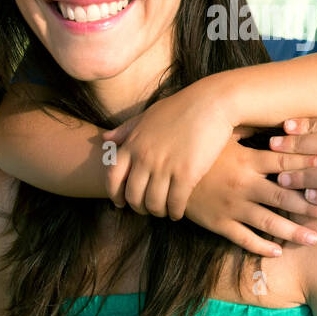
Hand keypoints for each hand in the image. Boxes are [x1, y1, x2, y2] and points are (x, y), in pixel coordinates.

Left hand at [103, 81, 235, 219]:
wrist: (211, 103)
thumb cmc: (180, 107)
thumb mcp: (148, 116)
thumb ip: (125, 130)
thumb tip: (105, 139)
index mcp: (133, 143)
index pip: (113, 177)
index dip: (115, 194)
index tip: (121, 203)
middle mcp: (145, 157)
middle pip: (133, 195)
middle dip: (139, 207)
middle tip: (148, 209)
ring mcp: (165, 166)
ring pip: (154, 203)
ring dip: (158, 212)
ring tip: (164, 211)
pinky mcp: (186, 174)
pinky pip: (175, 203)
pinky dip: (175, 212)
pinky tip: (178, 212)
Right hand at [184, 128, 316, 256]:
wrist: (162, 173)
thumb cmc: (197, 150)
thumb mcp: (223, 136)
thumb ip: (250, 129)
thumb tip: (273, 115)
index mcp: (246, 159)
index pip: (284, 160)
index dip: (308, 163)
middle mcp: (242, 184)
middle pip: (283, 195)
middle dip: (309, 205)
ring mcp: (231, 206)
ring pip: (268, 222)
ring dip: (293, 231)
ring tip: (314, 238)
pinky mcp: (218, 223)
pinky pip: (243, 238)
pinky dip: (261, 246)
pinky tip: (278, 251)